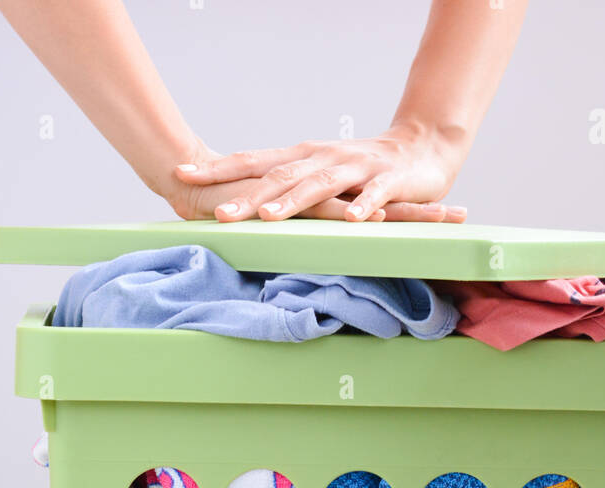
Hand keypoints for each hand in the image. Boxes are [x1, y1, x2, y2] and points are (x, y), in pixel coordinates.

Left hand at [172, 125, 467, 222]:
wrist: (422, 149)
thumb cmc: (363, 170)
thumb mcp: (318, 177)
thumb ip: (286, 190)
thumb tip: (241, 207)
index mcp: (302, 157)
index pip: (252, 161)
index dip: (217, 169)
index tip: (182, 175)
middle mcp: (323, 157)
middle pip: (279, 176)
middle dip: (247, 195)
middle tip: (218, 212)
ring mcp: (356, 168)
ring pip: (320, 185)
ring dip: (293, 202)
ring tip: (269, 218)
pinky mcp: (388, 181)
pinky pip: (375, 196)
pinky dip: (363, 209)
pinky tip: (350, 221)